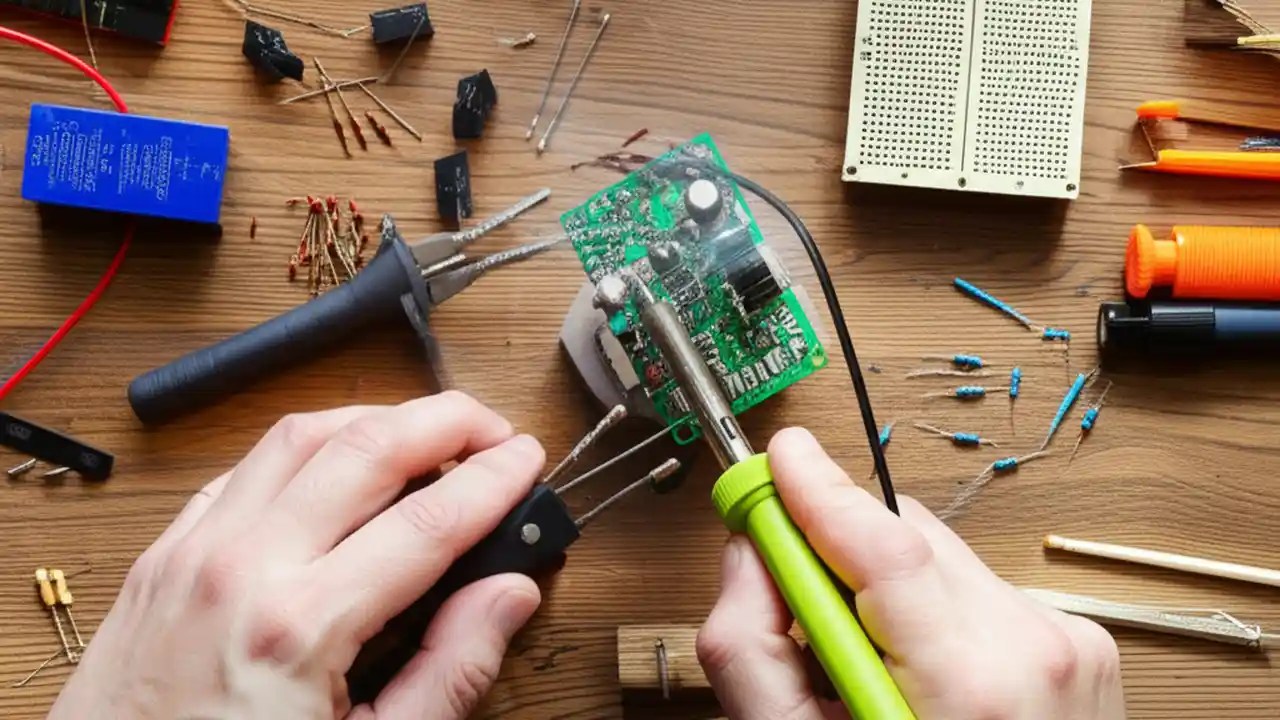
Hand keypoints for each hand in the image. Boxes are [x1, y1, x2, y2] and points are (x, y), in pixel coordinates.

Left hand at [50, 392, 545, 719]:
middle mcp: (240, 569)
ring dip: (374, 419)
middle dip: (444, 421)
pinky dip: (303, 449)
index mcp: (298, 628)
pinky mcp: (161, 558)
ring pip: (297, 436)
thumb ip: (449, 672)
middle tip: (492, 429)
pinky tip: (336, 469)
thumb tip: (509, 595)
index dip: (492, 480)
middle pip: (364, 446)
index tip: (527, 460)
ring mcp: (191, 554)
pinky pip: (242, 469)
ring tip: (425, 436)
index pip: (427, 520)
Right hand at [697, 428, 1125, 719]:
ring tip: (864, 669)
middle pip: (906, 538)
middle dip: (834, 549)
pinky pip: (976, 591)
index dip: (819, 491)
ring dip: (884, 590)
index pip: (886, 545)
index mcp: (976, 691)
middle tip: (778, 584)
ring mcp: (1067, 643)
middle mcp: (1037, 649)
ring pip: (940, 560)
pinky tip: (915, 676)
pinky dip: (930, 614)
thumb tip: (747, 560)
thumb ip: (752, 654)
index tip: (778, 456)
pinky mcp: (1077, 644)